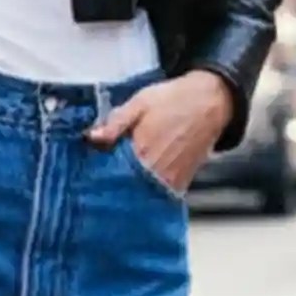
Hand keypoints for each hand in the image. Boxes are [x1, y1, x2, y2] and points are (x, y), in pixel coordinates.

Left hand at [86, 70, 233, 192]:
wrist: (211, 102)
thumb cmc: (173, 100)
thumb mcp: (139, 103)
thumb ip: (116, 122)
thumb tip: (91, 137)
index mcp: (142, 151)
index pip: (111, 174)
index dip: (96, 176)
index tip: (85, 177)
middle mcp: (157, 171)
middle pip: (126, 189)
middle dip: (110, 189)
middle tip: (95, 187)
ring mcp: (171, 180)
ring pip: (142, 196)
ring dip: (128, 194)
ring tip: (114, 189)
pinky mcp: (182, 183)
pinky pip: (159, 196)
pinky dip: (146, 195)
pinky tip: (135, 188)